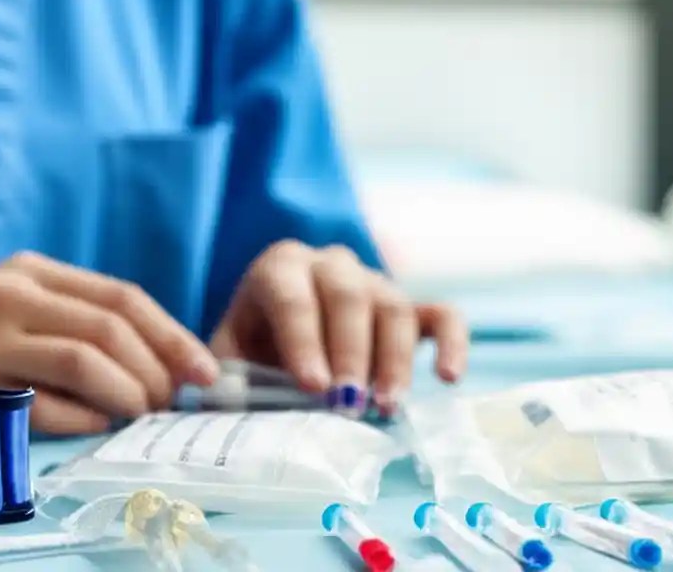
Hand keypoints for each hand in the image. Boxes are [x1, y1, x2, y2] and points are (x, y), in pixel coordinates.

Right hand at [0, 252, 219, 433]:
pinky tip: (94, 425)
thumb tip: (162, 365)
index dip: (171, 334)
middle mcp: (12, 291)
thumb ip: (75, 322)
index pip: (122, 297)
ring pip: (87, 358)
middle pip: (112, 326)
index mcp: (31, 270)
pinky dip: (83, 417)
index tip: (204, 371)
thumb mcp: (15, 311)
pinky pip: (46, 401)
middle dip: (156, 369)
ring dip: (127, 393)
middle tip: (170, 402)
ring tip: (138, 414)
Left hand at [208, 241, 467, 413]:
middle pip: (347, 297)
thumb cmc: (255, 350)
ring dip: (393, 359)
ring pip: (394, 307)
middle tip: (347, 403)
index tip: (311, 385)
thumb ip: (226, 376)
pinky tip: (449, 378)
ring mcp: (375, 282)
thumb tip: (219, 399)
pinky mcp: (413, 308)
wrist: (283, 339)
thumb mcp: (230, 357)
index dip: (302, 341)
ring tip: (386, 406)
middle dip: (349, 353)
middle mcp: (331, 265)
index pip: (292, 297)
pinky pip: (442, 315)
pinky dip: (453, 343)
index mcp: (280, 268)